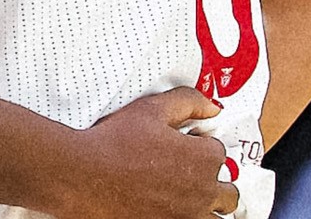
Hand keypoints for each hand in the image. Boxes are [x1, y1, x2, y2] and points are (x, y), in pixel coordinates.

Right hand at [50, 87, 240, 218]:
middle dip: (214, 182)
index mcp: (203, 158)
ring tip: (188, 198)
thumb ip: (187, 102)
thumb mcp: (149, 109)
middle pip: (228, 192)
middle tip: (190, 175)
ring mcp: (189, 215)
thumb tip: (212, 107)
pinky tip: (174, 209)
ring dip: (209, 207)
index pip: (218, 152)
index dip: (200, 146)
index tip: (185, 146)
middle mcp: (203, 191)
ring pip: (218, 217)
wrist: (83, 175)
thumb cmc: (113, 142)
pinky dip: (189, 217)